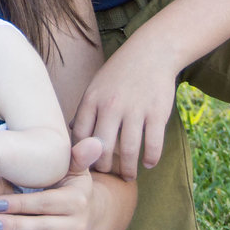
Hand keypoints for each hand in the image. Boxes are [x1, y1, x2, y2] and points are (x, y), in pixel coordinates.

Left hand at [0, 138, 101, 229]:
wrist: (83, 214)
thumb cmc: (67, 187)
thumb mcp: (73, 170)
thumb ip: (77, 157)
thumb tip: (95, 142)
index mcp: (76, 201)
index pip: (45, 203)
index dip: (21, 203)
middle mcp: (76, 226)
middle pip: (43, 228)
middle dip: (15, 226)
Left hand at [70, 36, 179, 177]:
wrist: (151, 53)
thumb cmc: (119, 72)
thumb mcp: (95, 86)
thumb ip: (86, 110)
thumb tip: (73, 134)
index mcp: (92, 100)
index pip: (80, 136)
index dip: (81, 154)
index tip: (85, 164)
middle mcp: (111, 106)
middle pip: (102, 148)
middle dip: (103, 167)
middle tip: (107, 175)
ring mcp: (135, 110)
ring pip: (129, 150)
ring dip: (128, 169)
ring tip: (128, 176)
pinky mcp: (157, 113)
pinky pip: (153, 144)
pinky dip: (150, 158)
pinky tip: (148, 164)